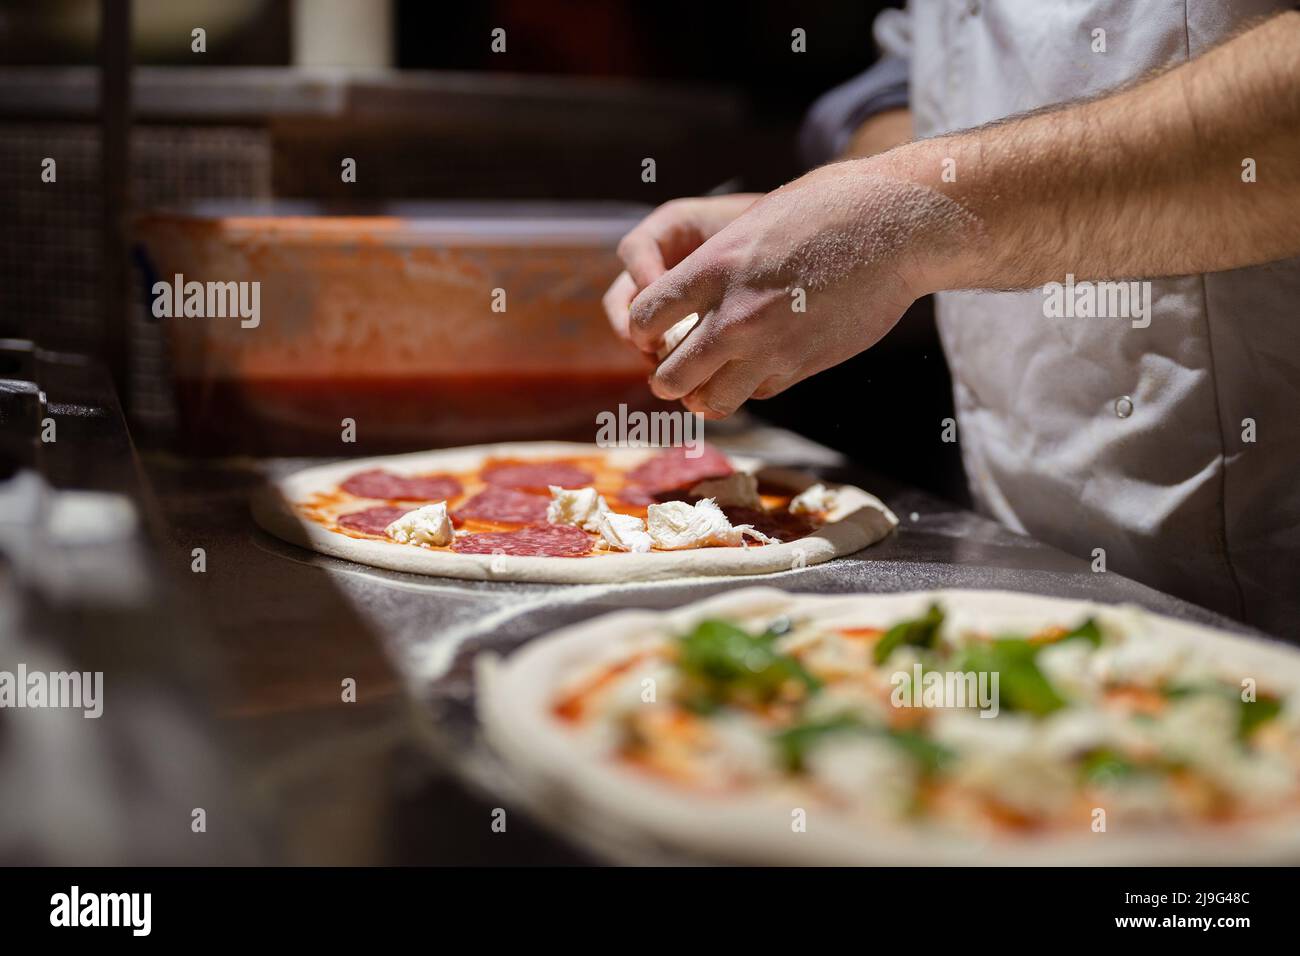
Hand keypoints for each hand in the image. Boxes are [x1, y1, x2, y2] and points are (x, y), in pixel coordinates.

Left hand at [625, 158, 975, 417]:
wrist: (898, 226)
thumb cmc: (828, 209)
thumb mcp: (756, 222)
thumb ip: (717, 263)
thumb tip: (691, 294)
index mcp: (715, 268)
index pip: (642, 317)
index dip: (640, 328)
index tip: (651, 329)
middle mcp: (735, 316)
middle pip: (670, 376)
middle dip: (667, 377)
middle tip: (674, 369)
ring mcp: (770, 347)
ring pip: (710, 400)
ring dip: (704, 394)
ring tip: (708, 380)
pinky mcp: (801, 366)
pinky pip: (755, 394)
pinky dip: (748, 387)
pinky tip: (755, 367)